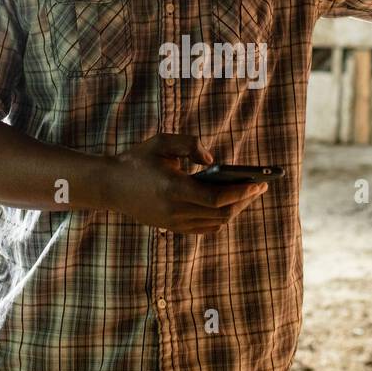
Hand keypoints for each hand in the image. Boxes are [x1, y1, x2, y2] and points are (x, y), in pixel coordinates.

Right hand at [103, 133, 268, 234]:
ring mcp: (174, 223)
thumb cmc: (138, 159)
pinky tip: (231, 204)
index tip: (258, 183)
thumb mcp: (162, 142)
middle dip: (245, 200)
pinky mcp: (173, 228)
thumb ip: (191, 144)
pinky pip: (206, 228)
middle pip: (221, 213)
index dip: (241, 192)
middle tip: (260, 187)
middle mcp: (175, 210)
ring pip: (216, 223)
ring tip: (249, 194)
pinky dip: (222, 218)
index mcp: (173, 188)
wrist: (111, 186)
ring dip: (236, 210)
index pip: (216, 198)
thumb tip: (214, 162)